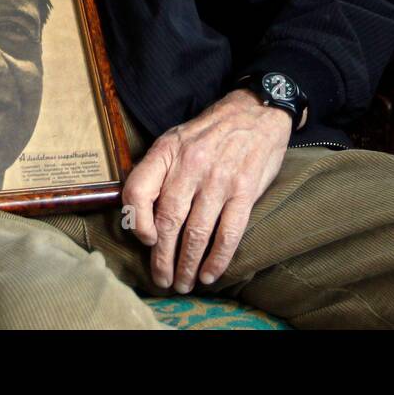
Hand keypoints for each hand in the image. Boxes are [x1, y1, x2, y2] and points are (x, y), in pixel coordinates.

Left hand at [122, 88, 291, 291]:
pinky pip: (228, 232)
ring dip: (187, 264)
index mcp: (168, 150)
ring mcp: (219, 179)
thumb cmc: (211, 131)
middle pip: (168, 220)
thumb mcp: (177, 138)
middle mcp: (191, 165)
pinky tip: (210, 273)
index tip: (145, 240)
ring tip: (183, 283)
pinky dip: (217, 258)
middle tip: (162, 280)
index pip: (138, 188)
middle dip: (162, 258)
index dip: (136, 220)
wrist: (256, 111)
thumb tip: (142, 214)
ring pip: (196, 232)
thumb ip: (160, 170)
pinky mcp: (245, 190)